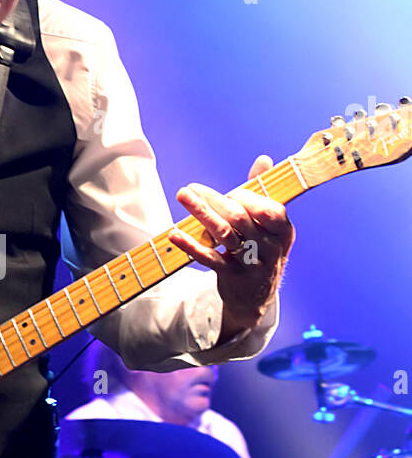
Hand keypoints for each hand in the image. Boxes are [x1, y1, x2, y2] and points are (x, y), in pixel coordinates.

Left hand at [171, 154, 294, 337]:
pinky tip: (175, 233)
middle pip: (239, 217)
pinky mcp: (232, 277)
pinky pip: (209, 258)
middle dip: (213, 199)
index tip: (227, 193)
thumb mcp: (268, 226)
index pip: (267, 207)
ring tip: (182, 196)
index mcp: (283, 231)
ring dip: (200, 212)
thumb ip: (262, 193)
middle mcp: (271, 248)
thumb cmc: (259, 251)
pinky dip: (191, 245)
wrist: (256, 298)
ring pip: (224, 233)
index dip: (245, 196)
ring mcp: (251, 264)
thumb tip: (263, 159)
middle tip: (190, 189)